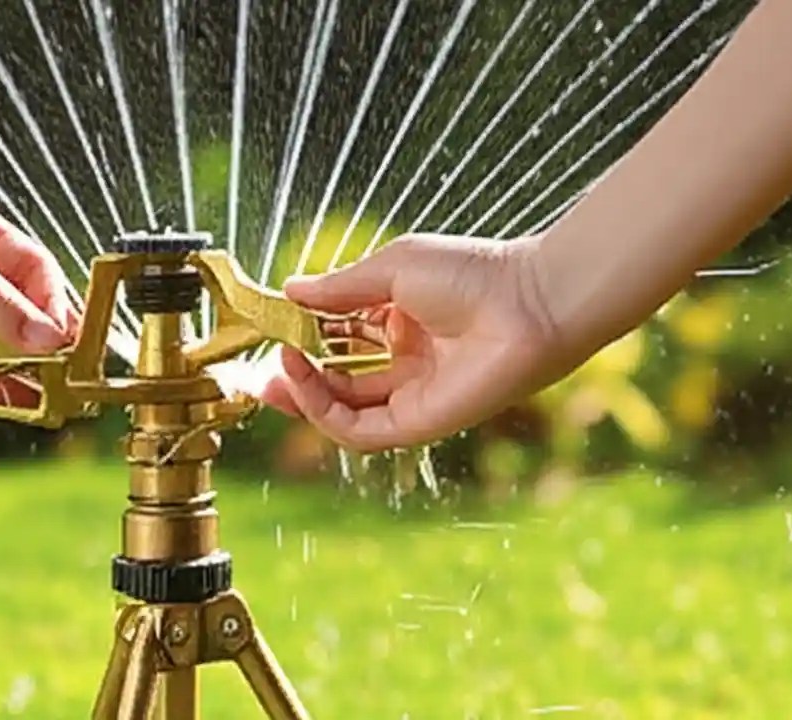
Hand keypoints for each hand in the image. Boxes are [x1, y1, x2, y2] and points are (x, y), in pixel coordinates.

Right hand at [261, 233, 569, 451]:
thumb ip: (337, 288)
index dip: (305, 339)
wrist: (529, 301)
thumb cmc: (473, 273)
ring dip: (304, 395)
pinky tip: (304, 380)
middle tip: (262, 371)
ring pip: (343, 411)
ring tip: (277, 371)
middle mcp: (405, 362)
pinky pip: (360, 429)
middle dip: (296, 380)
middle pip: (337, 383)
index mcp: (402, 324)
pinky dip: (324, 411)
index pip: (340, 340)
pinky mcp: (418, 422)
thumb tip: (289, 291)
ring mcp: (412, 395)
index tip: (274, 329)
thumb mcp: (389, 270)